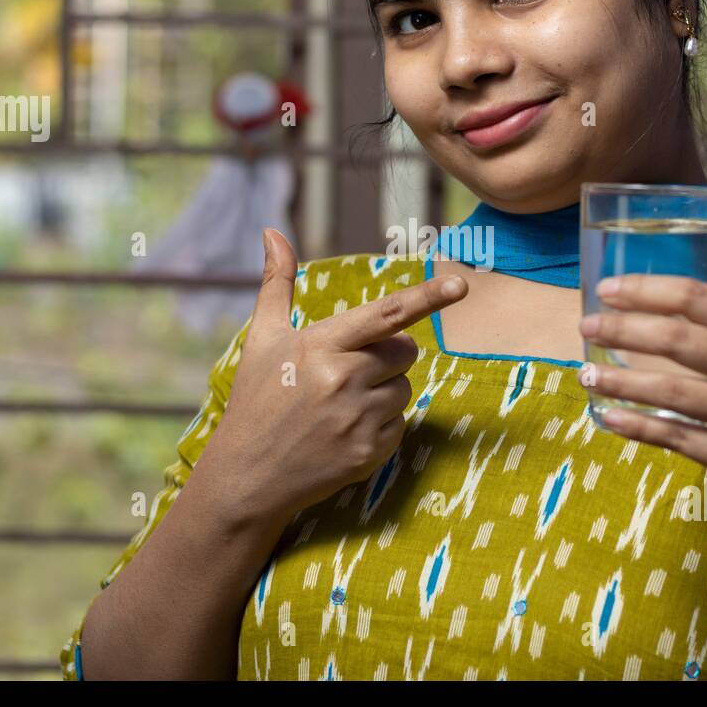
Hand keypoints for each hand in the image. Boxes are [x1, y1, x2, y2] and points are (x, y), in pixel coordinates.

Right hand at [205, 229, 467, 520]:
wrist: (247, 475)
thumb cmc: (256, 399)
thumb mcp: (262, 338)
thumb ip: (277, 283)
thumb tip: (271, 231)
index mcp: (320, 345)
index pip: (385, 315)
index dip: (427, 297)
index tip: (459, 285)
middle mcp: (342, 379)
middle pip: (405, 350)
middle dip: (388, 355)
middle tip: (350, 371)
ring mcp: (358, 419)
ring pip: (405, 387)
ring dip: (384, 391)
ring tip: (341, 405)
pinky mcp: (370, 453)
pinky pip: (402, 423)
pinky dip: (382, 425)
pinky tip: (346, 431)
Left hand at [578, 275, 706, 507]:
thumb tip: (654, 308)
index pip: (701, 300)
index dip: (648, 291)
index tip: (608, 289)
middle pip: (680, 343)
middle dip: (624, 331)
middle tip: (587, 325)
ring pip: (672, 394)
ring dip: (621, 381)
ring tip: (585, 373)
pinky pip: (678, 439)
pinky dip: (637, 426)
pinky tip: (608, 415)